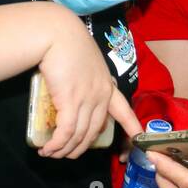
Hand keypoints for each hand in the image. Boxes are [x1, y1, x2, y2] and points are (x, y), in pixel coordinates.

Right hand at [37, 9, 140, 158]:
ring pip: (79, 135)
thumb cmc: (67, 42)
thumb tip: (72, 95)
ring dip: (64, 149)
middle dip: (78, 148)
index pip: (124, 110)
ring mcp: (87, 99)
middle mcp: (101, 95)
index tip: (139, 139)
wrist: (57, 32)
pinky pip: (66, 131)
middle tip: (64, 154)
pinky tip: (48, 148)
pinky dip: (57, 143)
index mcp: (107, 85)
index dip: (132, 126)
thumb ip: (85, 79)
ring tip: (50, 154)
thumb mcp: (84, 62)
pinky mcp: (70, 100)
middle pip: (93, 131)